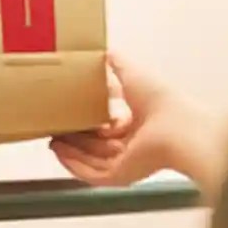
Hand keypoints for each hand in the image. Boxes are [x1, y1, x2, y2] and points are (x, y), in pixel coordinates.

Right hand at [50, 52, 217, 187]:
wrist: (176, 127)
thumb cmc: (159, 99)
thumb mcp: (131, 72)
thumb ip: (115, 63)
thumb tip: (102, 51)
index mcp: (139, 124)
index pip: (109, 126)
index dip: (89, 120)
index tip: (69, 114)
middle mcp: (132, 146)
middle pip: (97, 145)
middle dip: (75, 138)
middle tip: (54, 129)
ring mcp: (126, 163)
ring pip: (91, 160)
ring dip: (71, 152)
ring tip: (51, 140)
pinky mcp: (121, 176)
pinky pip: (91, 174)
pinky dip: (74, 164)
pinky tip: (59, 152)